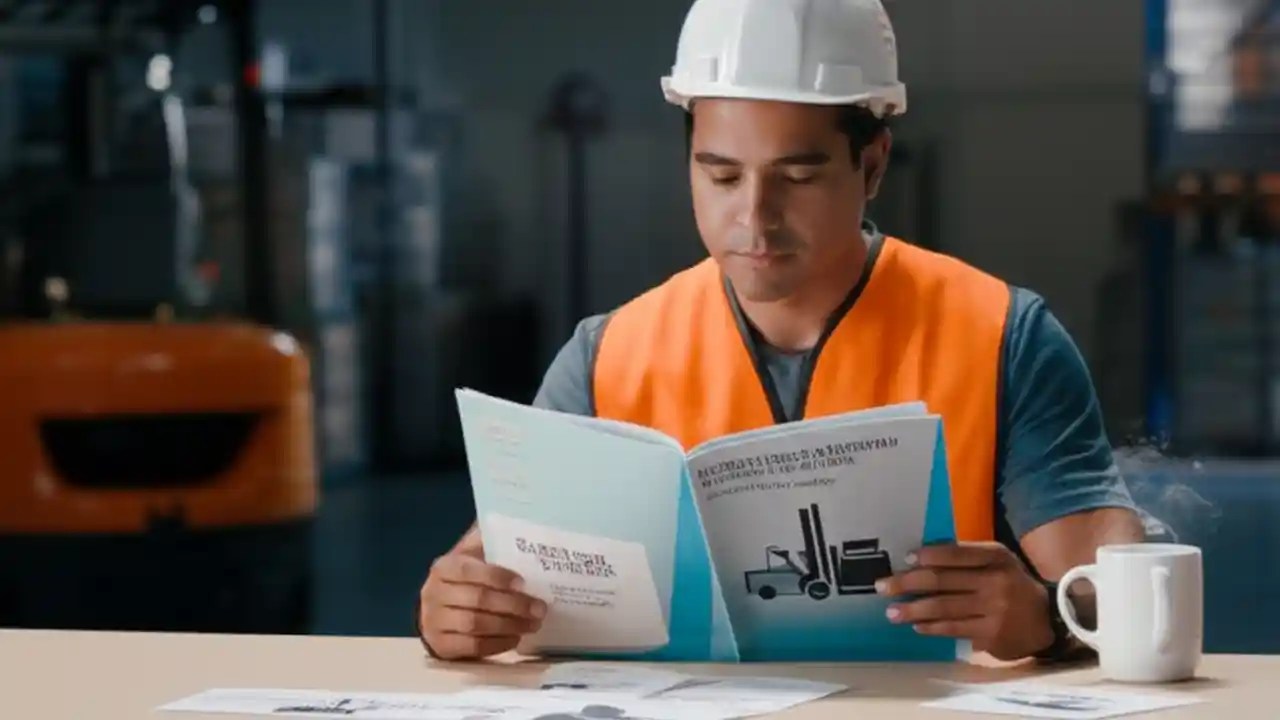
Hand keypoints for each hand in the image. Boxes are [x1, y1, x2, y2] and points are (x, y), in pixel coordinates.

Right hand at [418, 552, 547, 659]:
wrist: (436, 613)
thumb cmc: (462, 581)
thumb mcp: (470, 557)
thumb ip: (488, 544)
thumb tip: (516, 532)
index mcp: (444, 567)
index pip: (469, 570)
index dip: (497, 577)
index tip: (523, 583)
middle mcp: (434, 593)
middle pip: (477, 600)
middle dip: (513, 605)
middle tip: (539, 609)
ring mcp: (434, 622)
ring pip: (475, 625)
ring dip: (509, 625)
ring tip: (533, 624)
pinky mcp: (441, 646)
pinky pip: (473, 647)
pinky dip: (498, 644)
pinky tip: (515, 638)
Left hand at [874, 542, 1053, 660]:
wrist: (1048, 618)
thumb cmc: (1011, 584)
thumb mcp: (998, 561)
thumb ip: (967, 557)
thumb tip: (921, 556)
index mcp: (995, 557)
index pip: (955, 553)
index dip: (928, 555)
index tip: (905, 558)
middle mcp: (994, 581)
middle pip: (941, 580)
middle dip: (907, 583)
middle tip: (882, 586)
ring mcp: (993, 608)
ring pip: (943, 607)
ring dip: (913, 609)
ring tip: (891, 612)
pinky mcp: (991, 633)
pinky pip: (953, 628)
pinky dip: (931, 627)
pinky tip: (916, 626)